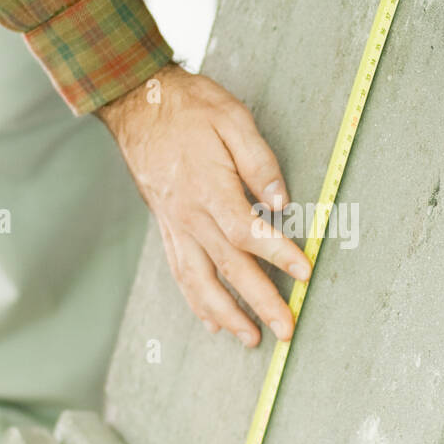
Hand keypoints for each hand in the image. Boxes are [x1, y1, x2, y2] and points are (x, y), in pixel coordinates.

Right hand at [97, 64, 310, 344]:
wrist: (138, 104)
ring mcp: (175, 226)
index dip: (278, 255)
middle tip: (286, 330)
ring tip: (251, 338)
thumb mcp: (232, 119)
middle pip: (229, 268)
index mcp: (209, 189)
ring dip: (227, 315)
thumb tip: (282, 200)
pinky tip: (211, 320)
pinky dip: (196, 301)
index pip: (247, 233)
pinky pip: (180, 272)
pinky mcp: (167, 228)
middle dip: (260, 303)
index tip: (304, 272)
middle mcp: (190, 216)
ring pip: (199, 281)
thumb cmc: (190, 108)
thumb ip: (259, 161)